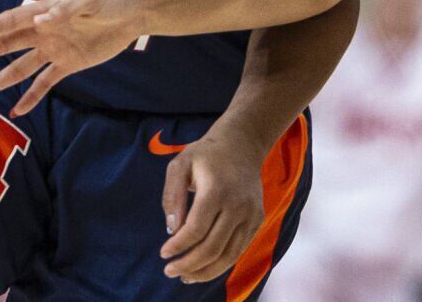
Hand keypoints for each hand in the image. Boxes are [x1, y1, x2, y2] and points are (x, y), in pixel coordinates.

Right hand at [0, 0, 148, 116]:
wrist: (134, 9)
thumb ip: (65, 11)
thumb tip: (42, 21)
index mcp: (44, 10)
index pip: (10, 21)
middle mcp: (43, 31)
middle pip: (4, 45)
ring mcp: (54, 49)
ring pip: (18, 68)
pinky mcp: (69, 63)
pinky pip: (45, 82)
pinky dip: (31, 97)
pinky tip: (16, 110)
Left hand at [159, 127, 266, 283]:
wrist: (242, 144)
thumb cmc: (206, 155)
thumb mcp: (180, 164)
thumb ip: (172, 196)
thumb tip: (172, 230)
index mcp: (217, 190)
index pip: (196, 229)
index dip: (178, 246)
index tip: (163, 253)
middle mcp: (238, 205)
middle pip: (212, 247)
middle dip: (188, 264)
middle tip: (169, 271)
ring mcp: (251, 214)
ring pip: (229, 255)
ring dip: (205, 272)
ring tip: (185, 276)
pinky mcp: (257, 220)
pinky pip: (239, 249)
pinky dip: (221, 264)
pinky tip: (203, 268)